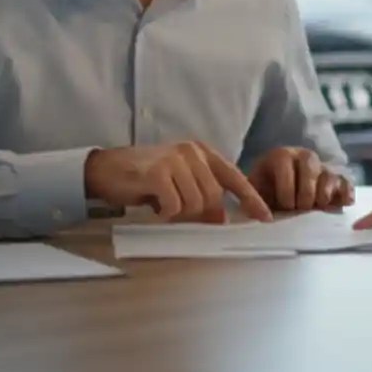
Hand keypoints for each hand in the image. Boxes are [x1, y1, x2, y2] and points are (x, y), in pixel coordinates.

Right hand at [84, 141, 272, 223]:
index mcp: (202, 153)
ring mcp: (175, 161)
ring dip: (180, 214)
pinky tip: (154, 206)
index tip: (265, 218)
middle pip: (213, 197)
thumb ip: (202, 193)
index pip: (235, 178)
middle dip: (201, 214)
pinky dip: (165, 213)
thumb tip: (221, 219)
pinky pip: (174, 206)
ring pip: (195, 204)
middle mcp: (192, 152)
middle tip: (179, 214)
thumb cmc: (145, 177)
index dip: (251, 199)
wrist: (107, 168)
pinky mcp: (157, 173)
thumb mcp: (179, 180)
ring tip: (163, 206)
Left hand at [249, 147, 355, 211]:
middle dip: (306, 192)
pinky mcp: (337, 180)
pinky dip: (346, 192)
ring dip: (325, 193)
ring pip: (329, 174)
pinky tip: (344, 204)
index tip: (285, 206)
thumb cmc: (266, 193)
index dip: (286, 187)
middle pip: (310, 166)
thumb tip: (253, 212)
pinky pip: (346, 182)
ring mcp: (322, 168)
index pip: (285, 162)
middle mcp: (304, 157)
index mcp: (281, 156)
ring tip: (319, 207)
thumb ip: (251, 200)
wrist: (279, 195)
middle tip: (301, 209)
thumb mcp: (255, 193)